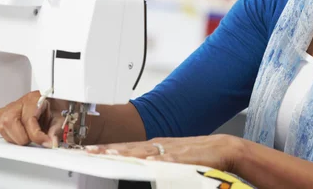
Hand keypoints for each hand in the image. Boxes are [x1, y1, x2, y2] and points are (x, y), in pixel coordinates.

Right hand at [0, 90, 64, 147]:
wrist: (49, 101)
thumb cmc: (53, 107)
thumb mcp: (59, 117)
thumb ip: (55, 130)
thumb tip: (52, 142)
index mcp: (33, 99)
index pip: (28, 120)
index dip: (37, 136)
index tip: (46, 142)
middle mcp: (18, 103)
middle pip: (10, 123)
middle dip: (25, 137)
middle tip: (36, 139)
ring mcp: (7, 109)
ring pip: (3, 128)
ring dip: (17, 138)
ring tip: (30, 136)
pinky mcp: (1, 116)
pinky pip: (1, 131)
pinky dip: (12, 137)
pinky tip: (23, 134)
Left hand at [85, 134, 245, 171]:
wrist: (223, 148)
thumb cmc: (197, 154)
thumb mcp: (170, 157)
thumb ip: (152, 160)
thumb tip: (135, 166)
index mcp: (155, 146)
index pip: (127, 147)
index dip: (108, 149)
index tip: (90, 151)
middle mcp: (161, 146)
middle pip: (131, 148)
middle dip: (110, 150)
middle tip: (92, 151)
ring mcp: (172, 151)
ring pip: (146, 152)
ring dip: (128, 153)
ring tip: (111, 154)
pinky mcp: (187, 157)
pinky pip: (171, 159)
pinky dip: (159, 160)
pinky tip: (148, 162)